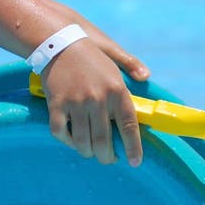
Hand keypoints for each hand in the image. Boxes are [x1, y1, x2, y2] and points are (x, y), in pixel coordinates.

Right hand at [41, 39, 145, 166]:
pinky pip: (61, 132)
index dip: (133, 148)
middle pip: (104, 142)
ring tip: (90, 151)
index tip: (134, 162)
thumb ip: (131, 64)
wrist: (58, 41)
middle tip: (108, 158)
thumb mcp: (113, 56)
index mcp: (117, 90)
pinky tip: (72, 140)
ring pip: (83, 142)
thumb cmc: (88, 52)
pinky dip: (67, 141)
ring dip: (87, 152)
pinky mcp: (57, 104)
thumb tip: (147, 76)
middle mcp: (98, 99)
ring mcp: (76, 102)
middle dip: (107, 157)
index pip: (129, 127)